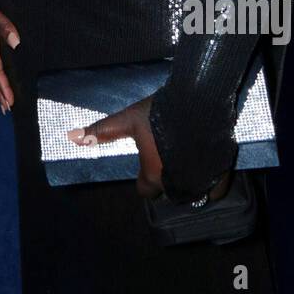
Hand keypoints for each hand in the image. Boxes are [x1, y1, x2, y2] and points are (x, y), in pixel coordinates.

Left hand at [68, 96, 232, 202]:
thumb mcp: (128, 119)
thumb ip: (103, 132)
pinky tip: (204, 163)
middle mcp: (176, 186)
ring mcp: (200, 182)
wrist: (200, 100)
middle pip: (167, 192)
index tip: (149, 162)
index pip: (145, 190)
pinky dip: (208, 182)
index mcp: (153, 176)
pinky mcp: (221, 174)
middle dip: (166, 180)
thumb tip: (72, 137)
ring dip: (186, 182)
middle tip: (167, 156)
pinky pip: (213, 189)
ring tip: (184, 159)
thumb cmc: (160, 112)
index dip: (145, 178)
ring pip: (190, 192)